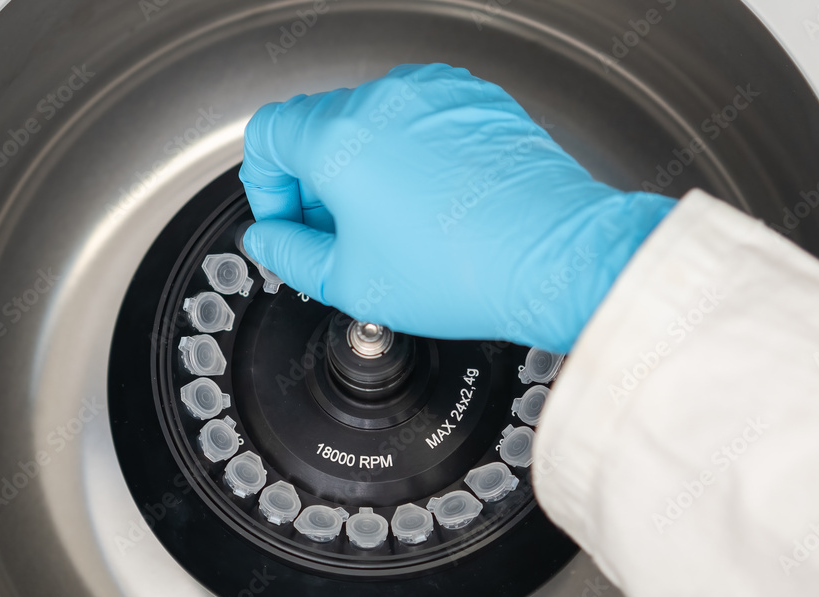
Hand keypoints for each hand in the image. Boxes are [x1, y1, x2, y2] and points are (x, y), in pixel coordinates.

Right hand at [239, 63, 675, 353]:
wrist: (554, 257)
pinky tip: (433, 200)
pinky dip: (410, 151)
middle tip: (338, 234)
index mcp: (339, 138)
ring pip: (371, 120)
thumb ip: (287, 254)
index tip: (289, 220)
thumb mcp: (350, 281)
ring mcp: (434, 92)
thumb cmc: (463, 271)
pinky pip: (420, 117)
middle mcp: (384, 99)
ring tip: (393, 222)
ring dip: (363, 166)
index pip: (265, 135)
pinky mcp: (475, 99)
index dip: (265, 186)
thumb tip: (267, 238)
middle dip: (314, 183)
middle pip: (317, 127)